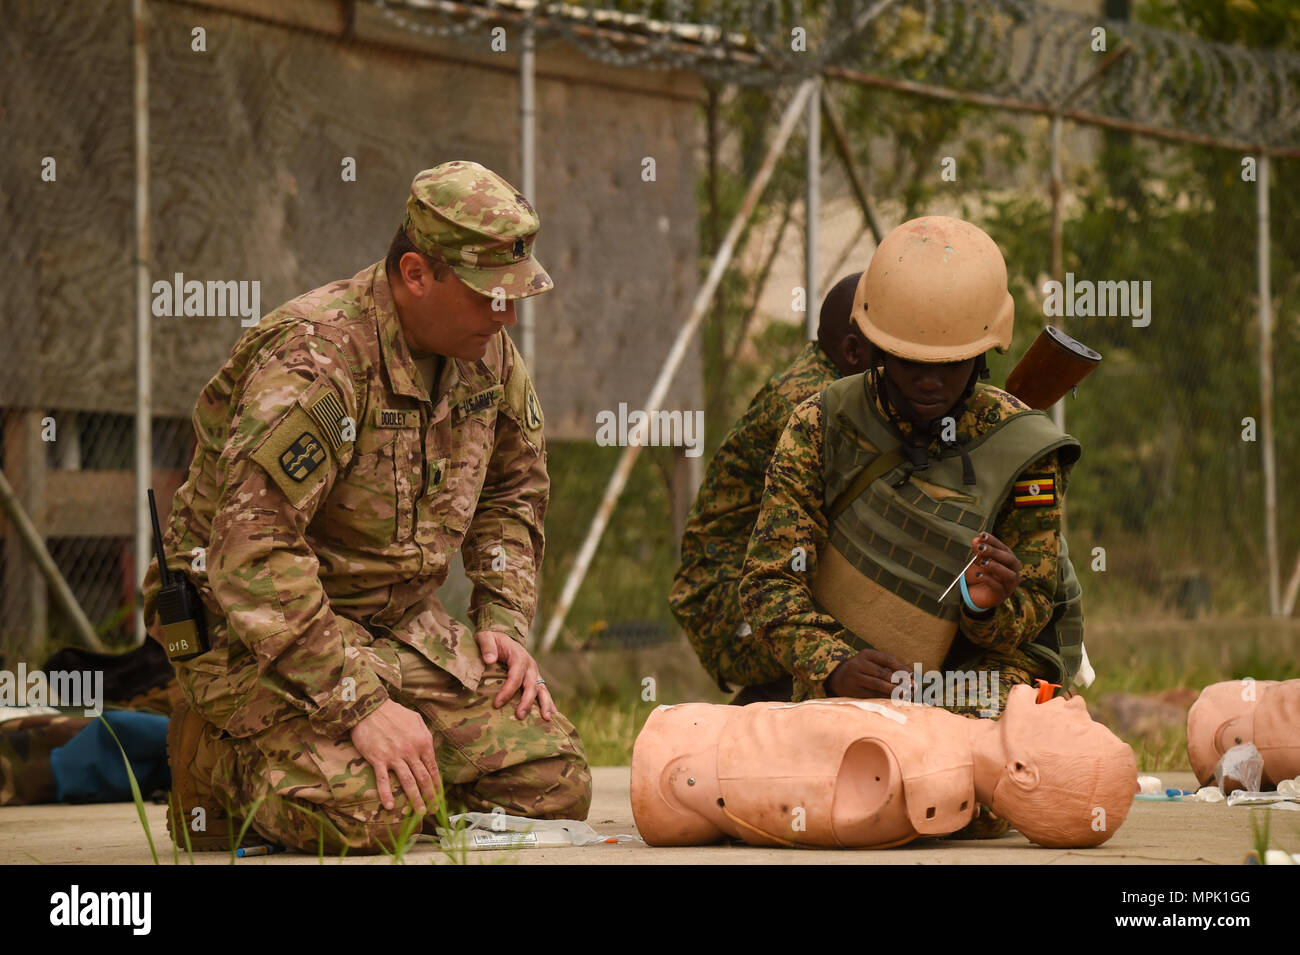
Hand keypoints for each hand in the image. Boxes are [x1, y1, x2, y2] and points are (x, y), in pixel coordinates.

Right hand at [350, 699, 440, 813]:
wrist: (370, 708)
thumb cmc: (394, 712)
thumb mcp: (416, 719)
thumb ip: (425, 735)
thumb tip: (430, 748)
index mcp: (423, 742)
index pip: (433, 768)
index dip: (437, 785)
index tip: (439, 797)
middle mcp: (411, 751)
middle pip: (423, 779)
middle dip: (430, 796)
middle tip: (432, 810)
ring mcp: (394, 756)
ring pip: (408, 782)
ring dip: (415, 799)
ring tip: (419, 812)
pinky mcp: (378, 759)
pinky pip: (383, 780)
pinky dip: (386, 794)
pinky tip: (389, 806)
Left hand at [475, 629, 554, 721]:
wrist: (502, 635)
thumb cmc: (492, 639)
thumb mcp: (485, 638)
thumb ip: (487, 647)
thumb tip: (490, 660)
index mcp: (519, 657)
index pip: (515, 676)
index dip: (507, 691)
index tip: (497, 704)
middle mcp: (530, 666)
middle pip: (531, 685)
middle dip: (527, 702)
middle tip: (520, 716)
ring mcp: (534, 673)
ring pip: (542, 690)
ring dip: (545, 704)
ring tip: (547, 719)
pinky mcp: (535, 678)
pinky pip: (543, 692)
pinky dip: (548, 703)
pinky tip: (550, 717)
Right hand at [825, 647, 910, 698]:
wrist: (839, 678)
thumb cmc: (863, 669)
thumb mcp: (872, 661)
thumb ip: (889, 666)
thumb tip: (911, 676)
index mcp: (866, 654)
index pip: (888, 659)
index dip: (902, 668)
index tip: (913, 676)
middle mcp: (859, 664)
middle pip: (883, 673)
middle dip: (900, 681)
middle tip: (913, 687)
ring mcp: (855, 677)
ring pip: (878, 684)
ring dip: (894, 690)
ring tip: (906, 694)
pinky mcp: (853, 690)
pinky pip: (872, 694)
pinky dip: (885, 697)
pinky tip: (895, 699)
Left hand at [965, 531, 1020, 610]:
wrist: (977, 595)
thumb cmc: (981, 574)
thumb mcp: (977, 561)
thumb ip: (977, 552)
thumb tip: (975, 540)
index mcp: (1009, 560)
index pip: (1003, 548)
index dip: (993, 541)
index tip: (982, 535)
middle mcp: (1013, 572)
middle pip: (1009, 560)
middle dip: (995, 553)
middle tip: (981, 547)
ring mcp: (1009, 585)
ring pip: (1009, 575)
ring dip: (995, 567)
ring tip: (982, 562)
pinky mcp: (1001, 596)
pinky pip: (998, 588)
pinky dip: (989, 580)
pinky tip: (978, 575)